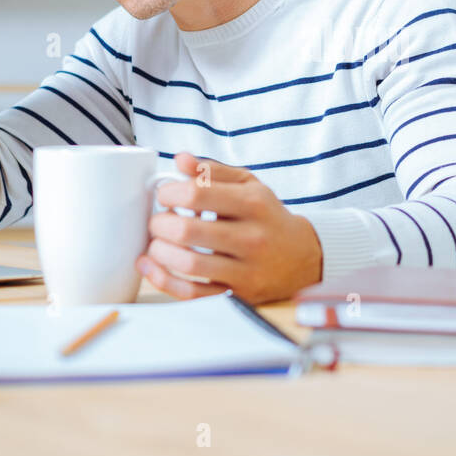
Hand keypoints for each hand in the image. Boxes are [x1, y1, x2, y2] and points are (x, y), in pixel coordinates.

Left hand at [137, 153, 322, 304]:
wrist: (304, 257)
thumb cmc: (268, 217)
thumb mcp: (249, 185)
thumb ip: (213, 171)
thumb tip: (180, 160)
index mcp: (254, 204)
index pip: (197, 194)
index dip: (169, 192)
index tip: (164, 195)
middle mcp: (252, 237)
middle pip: (188, 231)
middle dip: (160, 224)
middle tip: (158, 221)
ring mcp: (246, 270)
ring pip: (188, 264)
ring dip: (160, 252)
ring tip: (156, 243)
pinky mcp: (238, 295)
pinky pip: (193, 294)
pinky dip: (164, 281)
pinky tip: (152, 267)